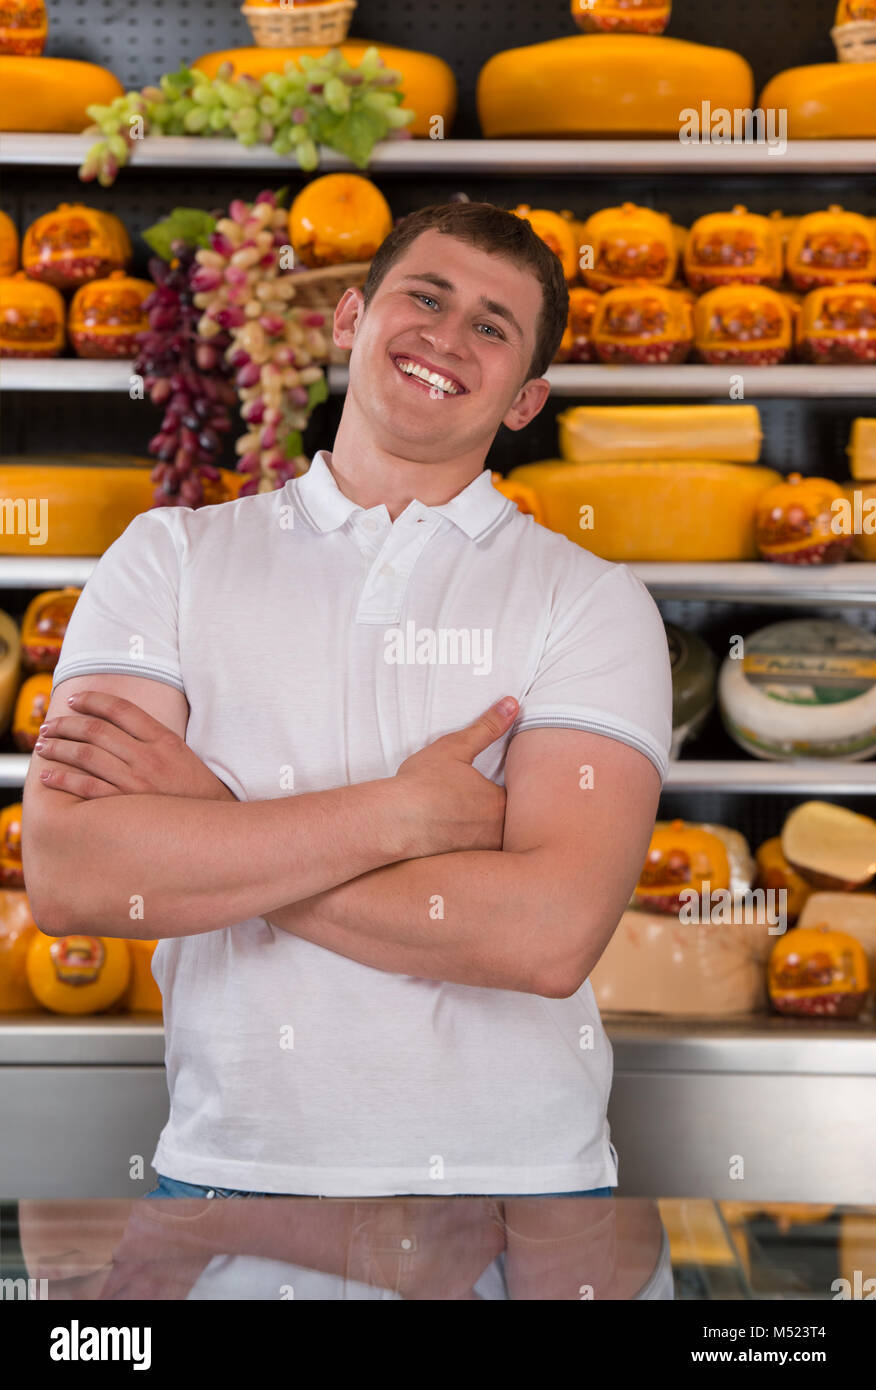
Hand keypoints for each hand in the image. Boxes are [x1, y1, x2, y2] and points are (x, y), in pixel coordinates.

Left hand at [33, 690, 236, 801]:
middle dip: (66, 724)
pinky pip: (87, 788)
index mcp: (164, 739)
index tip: (74, 700)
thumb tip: (115, 723)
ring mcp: (137, 782)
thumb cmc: (193, 789)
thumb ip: (151, 737)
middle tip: (49, 726)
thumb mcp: (180, 753)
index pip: (121, 709)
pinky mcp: (126, 806)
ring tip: (43, 746)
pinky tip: (48, 776)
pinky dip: (63, 779)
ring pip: (86, 756)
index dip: (93, 700)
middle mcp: (149, 757)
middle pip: (97, 730)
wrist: (213, 824)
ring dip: (59, 748)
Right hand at [394, 696, 516, 857]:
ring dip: (485, 835)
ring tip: (465, 824)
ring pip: (494, 843)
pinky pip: (475, 860)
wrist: (390, 822)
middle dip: (500, 816)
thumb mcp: (456, 748)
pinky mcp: (461, 868)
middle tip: (479, 807)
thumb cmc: (421, 785)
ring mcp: (479, 854)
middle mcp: (496, 833)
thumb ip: (488, 727)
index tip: (495, 787)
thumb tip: (512, 704)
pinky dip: (468, 851)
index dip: (508, 791)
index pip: (523, 799)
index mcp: (500, 804)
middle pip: (511, 824)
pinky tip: (451, 841)